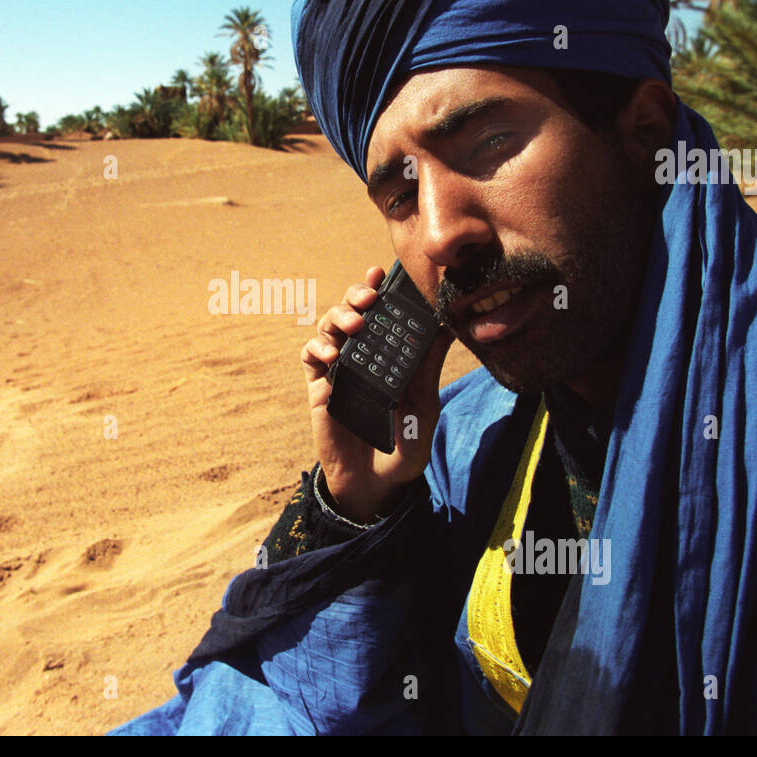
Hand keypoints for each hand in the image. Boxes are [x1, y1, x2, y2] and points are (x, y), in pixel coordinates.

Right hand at [299, 265, 453, 522]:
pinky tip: (332, 354)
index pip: (384, 314)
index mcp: (390, 356)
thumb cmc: (405, 447)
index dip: (380, 290)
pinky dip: (317, 347)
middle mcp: (364, 356)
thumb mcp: (424, 405)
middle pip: (353, 311)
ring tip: (354, 325)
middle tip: (369, 296)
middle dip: (357, 295)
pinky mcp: (319, 387)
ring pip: (329, 327)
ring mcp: (340, 370)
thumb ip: (428, 367)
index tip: (383, 271)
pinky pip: (310, 356)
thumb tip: (445, 326)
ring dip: (338, 317)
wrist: (377, 485)